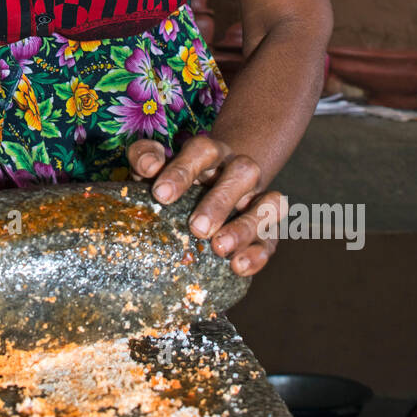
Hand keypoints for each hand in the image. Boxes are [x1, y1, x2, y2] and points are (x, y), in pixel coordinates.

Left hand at [127, 135, 284, 275]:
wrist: (204, 196)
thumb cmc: (173, 183)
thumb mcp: (154, 168)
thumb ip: (145, 158)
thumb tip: (149, 167)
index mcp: (210, 154)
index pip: (203, 150)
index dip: (183, 170)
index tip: (161, 195)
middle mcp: (238, 172)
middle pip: (243, 172)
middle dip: (221, 201)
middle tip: (197, 228)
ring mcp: (256, 200)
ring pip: (270, 203)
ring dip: (246, 227)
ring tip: (220, 248)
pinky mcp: (266, 230)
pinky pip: (272, 238)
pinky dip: (258, 253)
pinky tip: (237, 266)